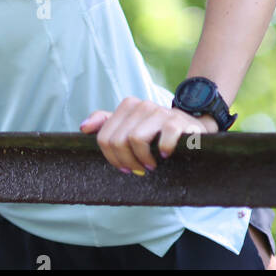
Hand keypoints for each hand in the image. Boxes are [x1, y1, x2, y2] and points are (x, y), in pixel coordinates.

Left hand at [79, 96, 218, 173]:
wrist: (192, 126)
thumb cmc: (157, 131)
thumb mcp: (131, 125)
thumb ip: (106, 123)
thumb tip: (83, 128)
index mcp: (128, 105)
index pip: (105, 138)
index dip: (112, 158)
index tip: (125, 167)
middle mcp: (142, 105)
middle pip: (118, 141)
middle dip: (127, 162)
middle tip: (139, 170)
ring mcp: (159, 112)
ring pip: (136, 139)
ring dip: (143, 160)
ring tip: (151, 165)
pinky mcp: (177, 121)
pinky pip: (163, 138)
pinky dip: (162, 150)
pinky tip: (165, 155)